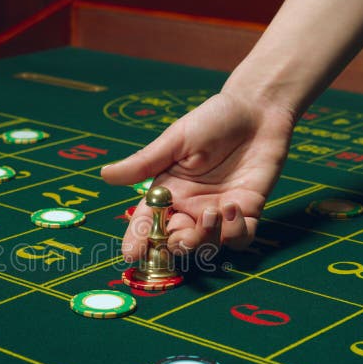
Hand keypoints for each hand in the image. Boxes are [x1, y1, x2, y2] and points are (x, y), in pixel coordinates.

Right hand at [101, 89, 294, 261]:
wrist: (257, 109)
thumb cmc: (213, 119)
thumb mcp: (176, 140)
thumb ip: (144, 162)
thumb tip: (105, 175)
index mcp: (168, 191)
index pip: (148, 223)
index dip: (138, 240)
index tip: (132, 254)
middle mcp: (190, 207)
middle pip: (176, 243)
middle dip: (175, 245)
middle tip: (179, 232)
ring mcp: (218, 213)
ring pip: (207, 246)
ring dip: (206, 238)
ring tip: (213, 211)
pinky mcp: (247, 213)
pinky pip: (239, 239)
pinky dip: (235, 233)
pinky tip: (233, 207)